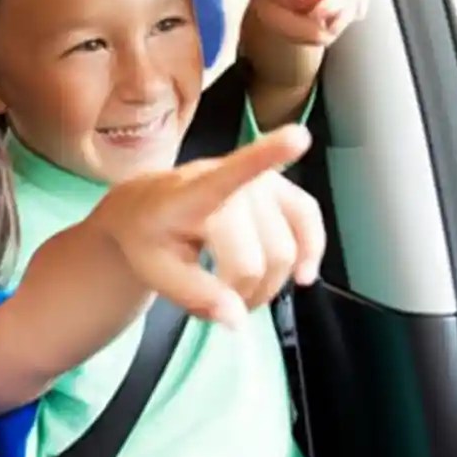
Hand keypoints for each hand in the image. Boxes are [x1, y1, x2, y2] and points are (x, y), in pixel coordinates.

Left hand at [91, 125, 324, 328]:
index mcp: (191, 194)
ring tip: (242, 292)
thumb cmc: (148, 237)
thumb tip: (237, 319)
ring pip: (285, 247)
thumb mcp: (155, 272)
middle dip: (245, 291)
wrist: (145, 209)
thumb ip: (194, 295)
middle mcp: (231, 179)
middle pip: (258, 256)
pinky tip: (302, 275)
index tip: (296, 138)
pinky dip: (311, 250)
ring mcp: (257, 181)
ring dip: (270, 283)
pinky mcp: (278, 188)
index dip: (264, 157)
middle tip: (223, 303)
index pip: (228, 176)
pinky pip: (308, 218)